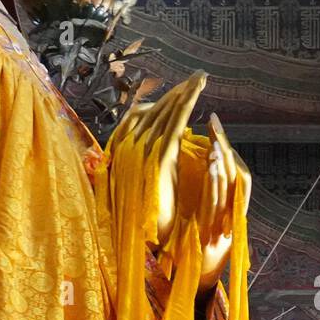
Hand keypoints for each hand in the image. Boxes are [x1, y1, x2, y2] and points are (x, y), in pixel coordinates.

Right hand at [107, 71, 206, 240]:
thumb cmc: (143, 220)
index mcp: (120, 154)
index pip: (139, 116)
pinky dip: (186, 103)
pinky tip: (197, 90)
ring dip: (183, 93)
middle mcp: (128, 147)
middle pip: (155, 110)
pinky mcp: (161, 157)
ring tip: (199, 78)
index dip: (159, 103)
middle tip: (194, 78)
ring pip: (166, 112)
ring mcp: (143, 151)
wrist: (148, 241)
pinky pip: (175, 122)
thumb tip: (143, 150)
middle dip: (175, 93)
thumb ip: (137, 167)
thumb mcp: (136, 187)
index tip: (177, 93)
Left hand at [197, 113, 251, 292]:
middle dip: (224, 146)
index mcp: (232, 210)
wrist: (196, 282)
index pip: (235, 173)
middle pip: (234, 175)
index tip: (214, 126)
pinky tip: (209, 166)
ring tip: (215, 139)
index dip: (226, 148)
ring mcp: (224, 227)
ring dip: (222, 162)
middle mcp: (232, 217)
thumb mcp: (207, 218)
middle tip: (214, 122)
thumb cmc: (198, 250)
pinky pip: (216, 204)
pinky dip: (214, 183)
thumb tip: (205, 162)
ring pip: (228, 188)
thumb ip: (209, 194)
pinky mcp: (213, 235)